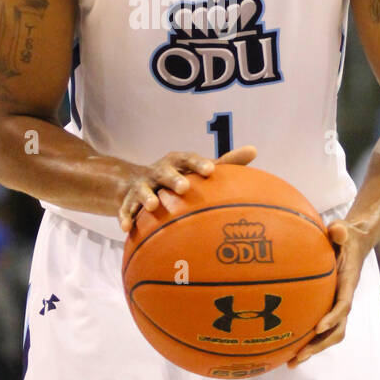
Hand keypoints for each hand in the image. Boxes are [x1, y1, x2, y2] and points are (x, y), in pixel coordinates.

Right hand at [118, 146, 257, 232]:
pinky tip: (126, 229)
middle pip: (164, 172)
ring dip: (146, 197)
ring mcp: (142, 186)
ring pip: (142, 190)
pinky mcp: (129, 201)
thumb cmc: (179, 176)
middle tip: (183, 188)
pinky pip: (126, 209)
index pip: (188, 159)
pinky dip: (126, 218)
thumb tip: (254, 150)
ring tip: (151, 206)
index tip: (210, 170)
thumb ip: (226, 162)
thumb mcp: (198, 168)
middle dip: (172, 179)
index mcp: (177, 162)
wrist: (137, 182)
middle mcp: (158, 171)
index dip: (198, 163)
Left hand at [287, 220, 371, 366]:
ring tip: (290, 363)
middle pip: (337, 330)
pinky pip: (319, 329)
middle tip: (300, 356)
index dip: (333, 317)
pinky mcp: (328, 308)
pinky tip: (284, 349)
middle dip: (319, 345)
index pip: (343, 304)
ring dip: (312, 350)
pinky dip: (305, 340)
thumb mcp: (345, 230)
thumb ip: (341, 231)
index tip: (318, 327)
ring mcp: (337, 305)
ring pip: (329, 335)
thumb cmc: (346, 237)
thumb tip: (337, 229)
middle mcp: (344, 299)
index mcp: (348, 283)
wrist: (355, 243)